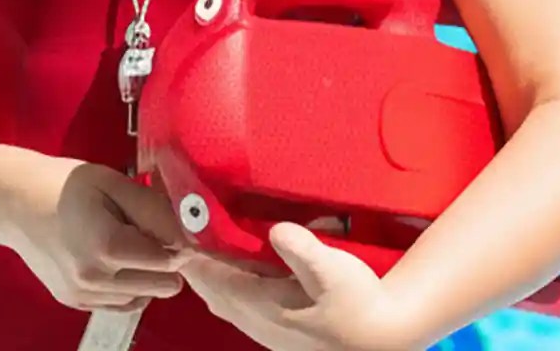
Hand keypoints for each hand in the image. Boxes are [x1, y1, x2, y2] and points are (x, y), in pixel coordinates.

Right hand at [9, 156, 191, 311]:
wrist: (14, 202)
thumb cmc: (64, 185)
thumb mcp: (114, 184)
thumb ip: (154, 210)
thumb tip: (189, 235)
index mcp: (108, 248)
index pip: (172, 261)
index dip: (180, 240)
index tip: (170, 222)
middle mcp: (95, 281)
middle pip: (163, 285)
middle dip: (165, 260)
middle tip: (146, 231)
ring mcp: (83, 295)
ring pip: (144, 297)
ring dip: (147, 274)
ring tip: (127, 242)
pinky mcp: (74, 301)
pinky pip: (121, 304)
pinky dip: (129, 286)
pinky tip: (116, 259)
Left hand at [182, 223, 417, 350]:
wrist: (383, 342)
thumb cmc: (359, 306)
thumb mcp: (333, 272)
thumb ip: (302, 250)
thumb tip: (276, 229)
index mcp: (256, 303)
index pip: (204, 275)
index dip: (187, 250)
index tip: (176, 221)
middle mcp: (252, 319)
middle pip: (207, 287)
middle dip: (194, 260)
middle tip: (188, 227)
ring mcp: (264, 328)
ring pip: (221, 297)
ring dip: (211, 273)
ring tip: (208, 243)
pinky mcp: (278, 330)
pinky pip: (239, 303)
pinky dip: (230, 283)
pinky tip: (243, 266)